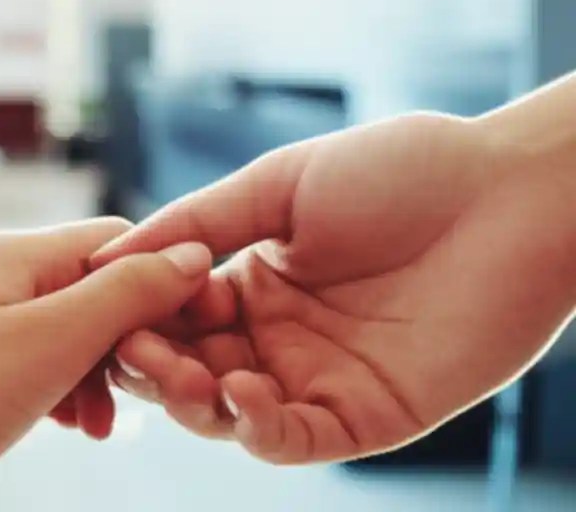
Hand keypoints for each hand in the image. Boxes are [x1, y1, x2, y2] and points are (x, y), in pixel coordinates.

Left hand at [0, 218, 212, 507]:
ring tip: (96, 426)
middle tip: (135, 400)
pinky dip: (62, 391)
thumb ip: (124, 297)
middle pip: (96, 288)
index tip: (182, 346)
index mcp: (16, 254)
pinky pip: (37, 361)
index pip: (118, 241)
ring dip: (97, 375)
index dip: (160, 286)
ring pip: (70, 331)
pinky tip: (66, 427)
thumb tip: (191, 254)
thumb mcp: (49, 346)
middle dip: (126, 343)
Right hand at [92, 113, 575, 463]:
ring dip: (192, 401)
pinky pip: (296, 440)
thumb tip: (104, 252)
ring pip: (227, 415)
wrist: (508, 194)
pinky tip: (245, 392)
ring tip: (182, 373)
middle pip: (187, 372)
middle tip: (132, 348)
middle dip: (151, 365)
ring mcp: (319, 380)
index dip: (133, 315)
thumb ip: (195, 221)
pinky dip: (258, 428)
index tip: (105, 303)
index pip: (169, 316)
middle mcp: (276, 339)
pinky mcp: (368, 415)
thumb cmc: (400, 172)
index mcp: (251, 284)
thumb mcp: (277, 184)